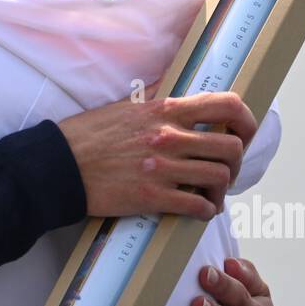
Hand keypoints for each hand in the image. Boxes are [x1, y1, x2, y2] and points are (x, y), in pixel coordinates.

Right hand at [57, 91, 256, 220]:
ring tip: (209, 194)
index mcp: (164, 110)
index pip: (226, 104)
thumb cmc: (88, 136)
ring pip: (219, 178)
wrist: (58, 165)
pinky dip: (205, 210)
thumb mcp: (125, 107)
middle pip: (231, 146)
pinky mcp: (152, 197)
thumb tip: (175, 95)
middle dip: (235, 162)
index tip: (244, 132)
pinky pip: (197, 205)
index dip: (246, 120)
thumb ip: (156, 104)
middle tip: (224, 171)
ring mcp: (162, 167)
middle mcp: (169, 135)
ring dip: (221, 190)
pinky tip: (198, 210)